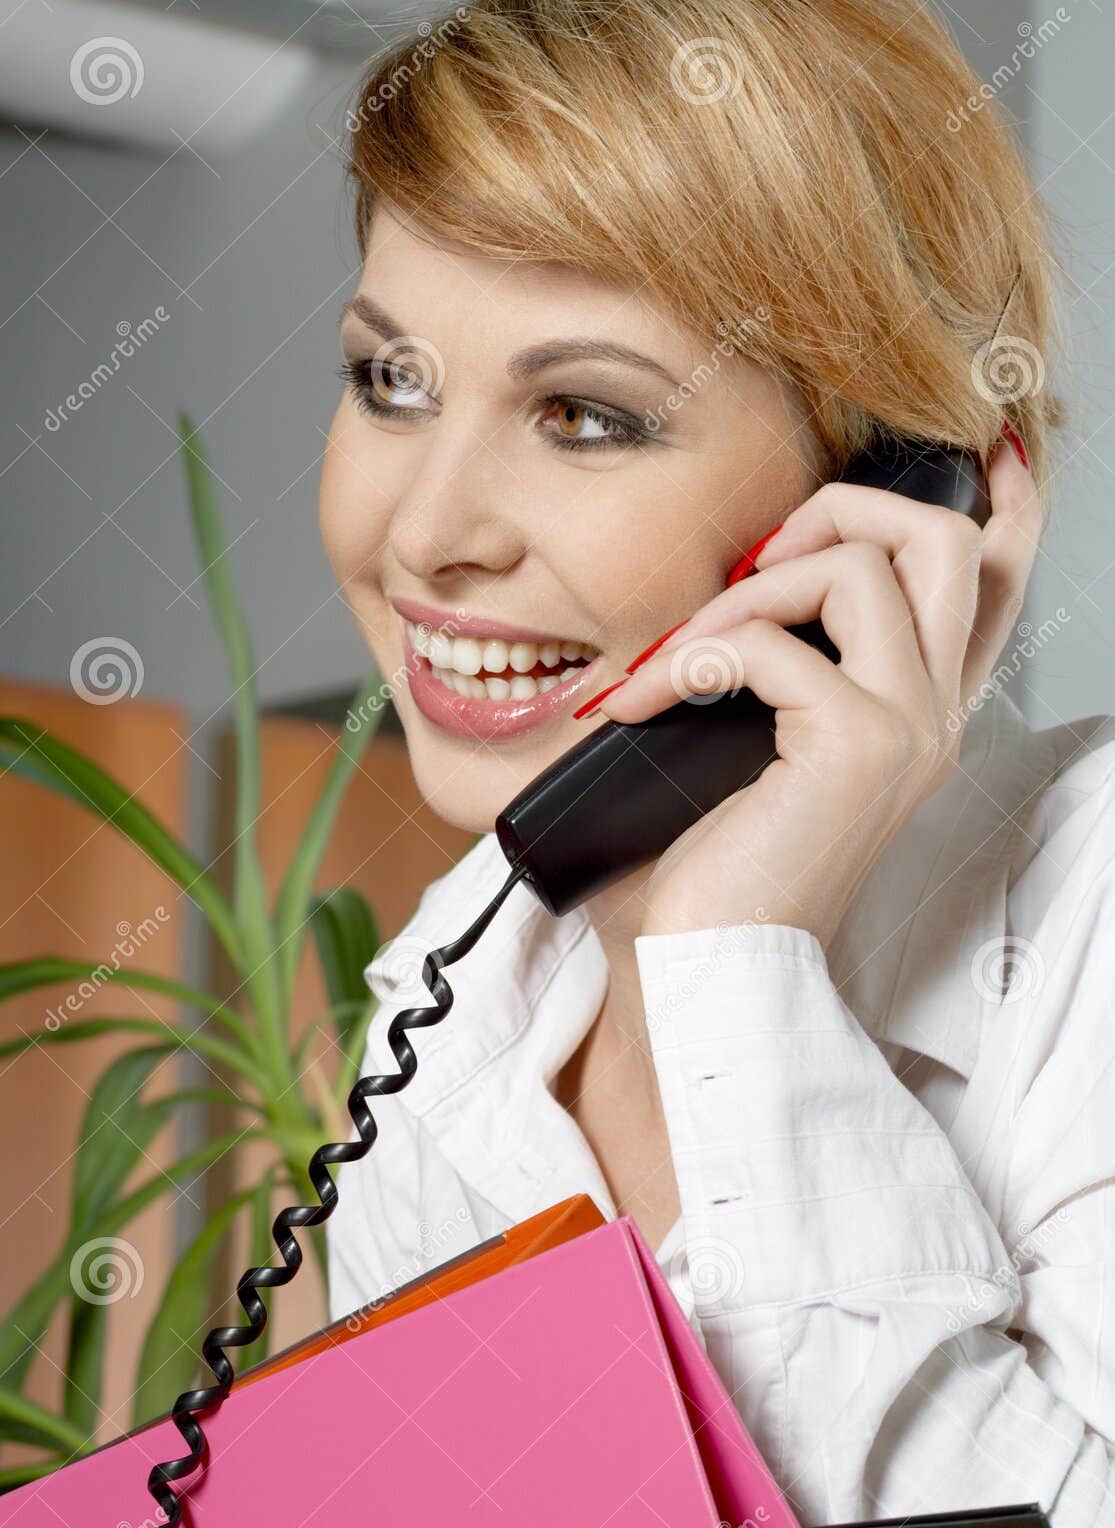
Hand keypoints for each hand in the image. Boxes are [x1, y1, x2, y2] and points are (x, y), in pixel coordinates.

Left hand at [593, 436, 1040, 947]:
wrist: (719, 962)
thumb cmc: (728, 866)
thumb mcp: (767, 752)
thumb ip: (789, 674)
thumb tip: (738, 590)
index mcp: (922, 712)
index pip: (992, 588)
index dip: (998, 505)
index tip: (988, 446)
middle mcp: (933, 714)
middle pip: (941, 542)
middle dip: (845, 510)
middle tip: (767, 559)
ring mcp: (905, 726)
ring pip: (857, 567)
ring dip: (750, 587)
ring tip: (689, 651)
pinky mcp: (851, 742)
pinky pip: (763, 642)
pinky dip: (689, 656)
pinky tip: (646, 701)